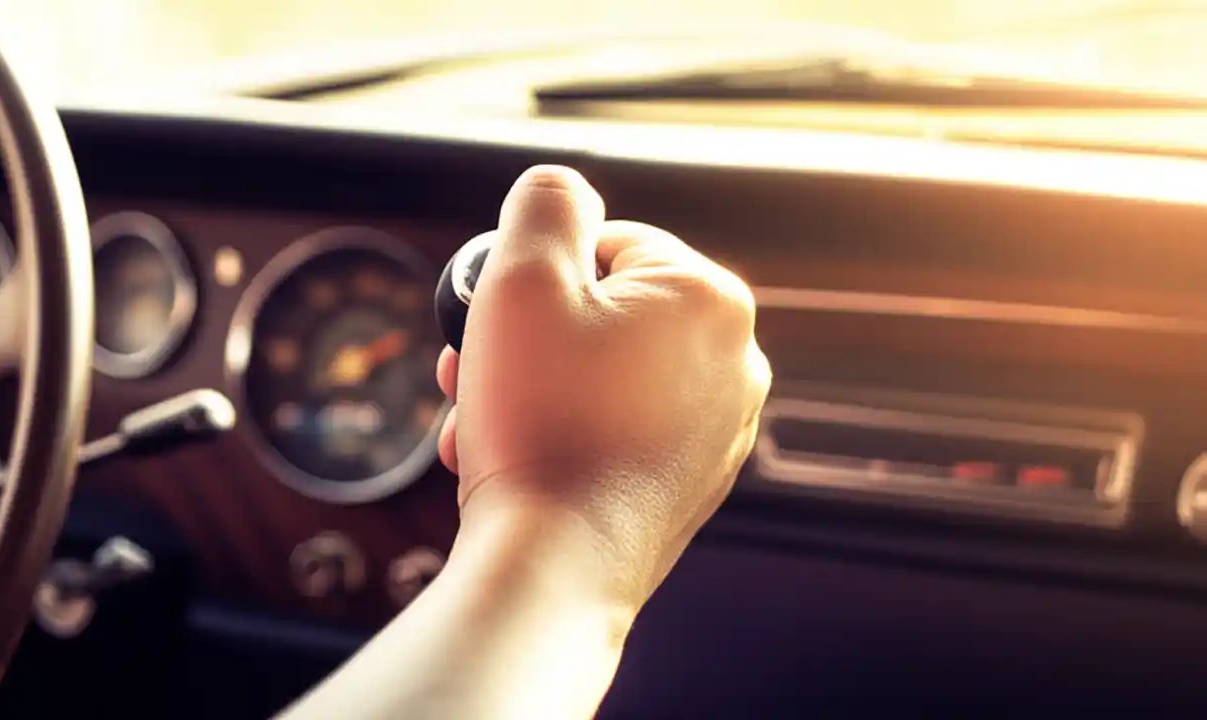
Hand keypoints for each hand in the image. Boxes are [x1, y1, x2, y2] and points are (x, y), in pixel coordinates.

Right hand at [436, 165, 770, 614]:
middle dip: (527, 336)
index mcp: (712, 298)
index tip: (495, 319)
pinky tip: (512, 457)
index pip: (610, 242)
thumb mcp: (524, 276)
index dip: (536, 274)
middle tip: (471, 368)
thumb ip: (546, 203)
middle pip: (606, 313)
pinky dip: (563, 432)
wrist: (555, 564)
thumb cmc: (541, 419)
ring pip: (603, 375)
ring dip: (532, 386)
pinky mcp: (690, 483)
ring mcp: (719, 430)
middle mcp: (736, 362)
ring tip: (483, 421)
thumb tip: (563, 192)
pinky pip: (616, 430)